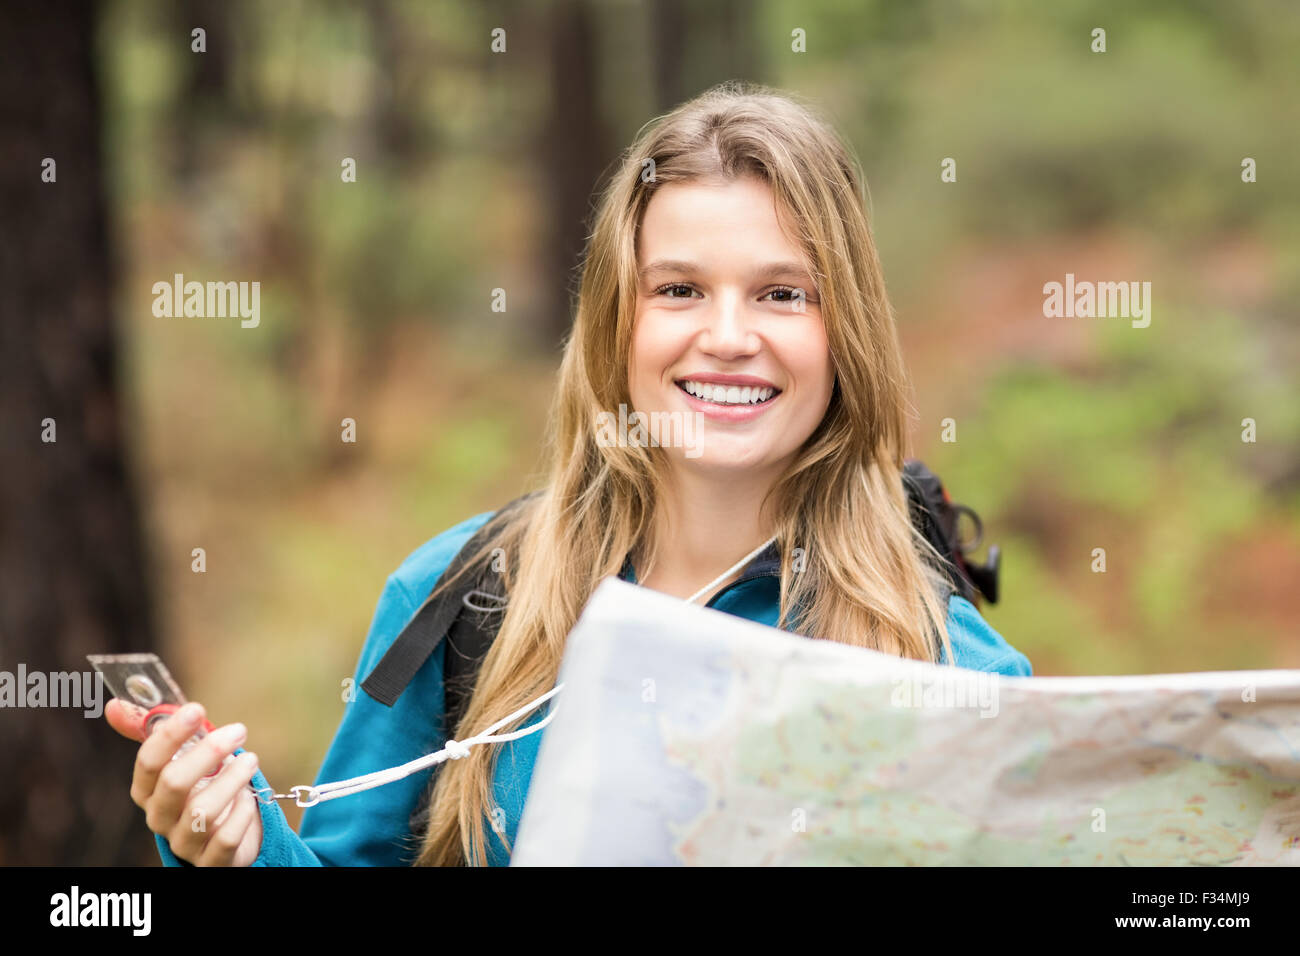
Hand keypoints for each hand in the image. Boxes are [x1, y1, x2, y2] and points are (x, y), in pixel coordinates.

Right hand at [106, 698, 263, 865]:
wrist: (225, 838)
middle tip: (238, 731)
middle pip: (174, 783)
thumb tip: (113, 705)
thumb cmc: (201, 790)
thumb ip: (155, 733)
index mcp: (147, 791)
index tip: (197, 709)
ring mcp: (183, 843)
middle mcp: (160, 818)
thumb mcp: (179, 761)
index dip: (171, 734)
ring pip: (202, 812)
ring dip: (231, 780)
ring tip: (251, 760)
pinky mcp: (210, 861)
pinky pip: (225, 839)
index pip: (149, 762)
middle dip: (208, 752)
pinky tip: (250, 799)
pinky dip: (241, 814)